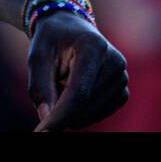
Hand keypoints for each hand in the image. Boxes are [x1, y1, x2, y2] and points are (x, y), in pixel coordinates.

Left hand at [27, 10, 127, 130]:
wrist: (70, 29)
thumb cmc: (51, 41)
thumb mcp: (37, 56)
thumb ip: (39, 87)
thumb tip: (46, 119)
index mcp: (93, 46)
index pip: (78, 92)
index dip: (59, 116)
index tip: (42, 132)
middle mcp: (115, 61)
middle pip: (83, 105)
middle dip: (59, 106)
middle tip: (51, 82)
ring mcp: (122, 77)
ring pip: (89, 113)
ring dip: (69, 107)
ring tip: (63, 80)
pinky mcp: (123, 91)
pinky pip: (97, 114)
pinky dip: (80, 110)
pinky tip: (73, 88)